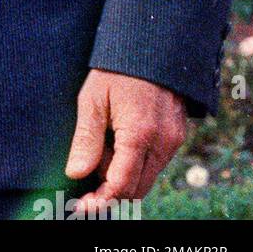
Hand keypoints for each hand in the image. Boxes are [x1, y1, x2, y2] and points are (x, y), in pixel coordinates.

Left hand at [65, 68, 186, 211]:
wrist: (150, 45)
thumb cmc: (116, 70)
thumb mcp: (92, 99)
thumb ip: (86, 139)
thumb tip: (76, 173)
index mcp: (140, 134)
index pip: (121, 184)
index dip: (100, 200)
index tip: (80, 206)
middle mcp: (163, 143)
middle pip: (137, 188)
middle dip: (110, 193)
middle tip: (83, 190)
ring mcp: (174, 141)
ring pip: (147, 177)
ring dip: (122, 177)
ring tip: (98, 156)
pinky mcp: (177, 136)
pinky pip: (155, 162)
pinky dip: (134, 163)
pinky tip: (115, 146)